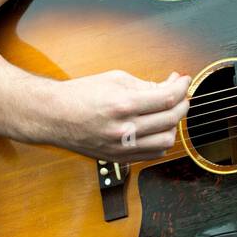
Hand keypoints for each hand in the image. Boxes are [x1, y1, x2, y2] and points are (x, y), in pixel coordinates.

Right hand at [38, 69, 190, 162]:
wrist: (52, 115)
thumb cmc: (80, 94)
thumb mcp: (115, 79)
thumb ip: (146, 85)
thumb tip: (171, 86)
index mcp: (123, 104)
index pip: (167, 98)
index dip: (182, 87)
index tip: (184, 80)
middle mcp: (123, 129)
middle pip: (171, 119)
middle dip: (182, 103)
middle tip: (181, 94)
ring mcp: (121, 147)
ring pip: (166, 141)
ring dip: (173, 125)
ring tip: (168, 112)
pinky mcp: (118, 157)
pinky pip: (153, 154)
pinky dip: (162, 141)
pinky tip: (158, 128)